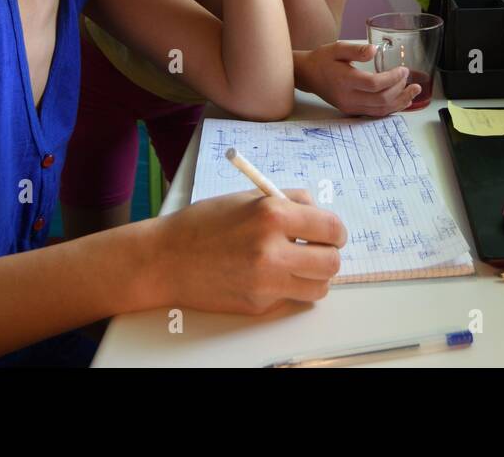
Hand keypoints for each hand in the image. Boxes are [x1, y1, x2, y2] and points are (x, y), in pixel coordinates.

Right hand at [150, 189, 346, 314]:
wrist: (167, 259)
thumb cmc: (204, 224)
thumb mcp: (248, 198)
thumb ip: (288, 201)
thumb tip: (319, 210)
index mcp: (272, 215)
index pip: (331, 227)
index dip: (336, 231)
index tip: (332, 233)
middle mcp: (272, 251)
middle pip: (331, 263)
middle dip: (329, 255)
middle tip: (318, 249)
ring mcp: (266, 283)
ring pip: (319, 288)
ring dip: (314, 276)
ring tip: (297, 265)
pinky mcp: (259, 305)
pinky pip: (291, 298)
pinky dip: (288, 288)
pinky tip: (268, 275)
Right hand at [297, 41, 421, 116]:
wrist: (308, 75)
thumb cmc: (323, 59)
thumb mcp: (337, 48)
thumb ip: (356, 50)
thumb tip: (374, 50)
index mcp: (345, 80)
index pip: (375, 84)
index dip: (393, 78)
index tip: (403, 70)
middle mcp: (348, 97)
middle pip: (381, 99)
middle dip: (400, 90)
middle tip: (410, 79)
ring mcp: (349, 106)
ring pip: (380, 110)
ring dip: (400, 102)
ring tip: (414, 92)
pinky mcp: (351, 110)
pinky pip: (375, 113)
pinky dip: (391, 108)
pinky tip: (401, 100)